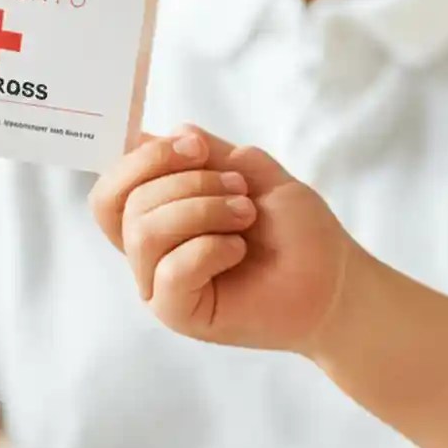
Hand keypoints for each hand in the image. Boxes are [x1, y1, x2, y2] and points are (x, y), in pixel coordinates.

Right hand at [90, 126, 362, 353]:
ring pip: (144, 233)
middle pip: (128, 203)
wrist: (335, 277)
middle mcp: (150, 252)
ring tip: (245, 215)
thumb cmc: (294, 230)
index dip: (142, 158)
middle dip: (189, 182)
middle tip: (241, 190)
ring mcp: (161, 285)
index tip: (195, 145)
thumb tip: (159, 134)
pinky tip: (238, 249)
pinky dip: (208, 248)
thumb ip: (206, 152)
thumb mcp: (250, 171)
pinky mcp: (179, 314)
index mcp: (157, 216)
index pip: (112, 189)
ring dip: (201, 210)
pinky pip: (169, 272)